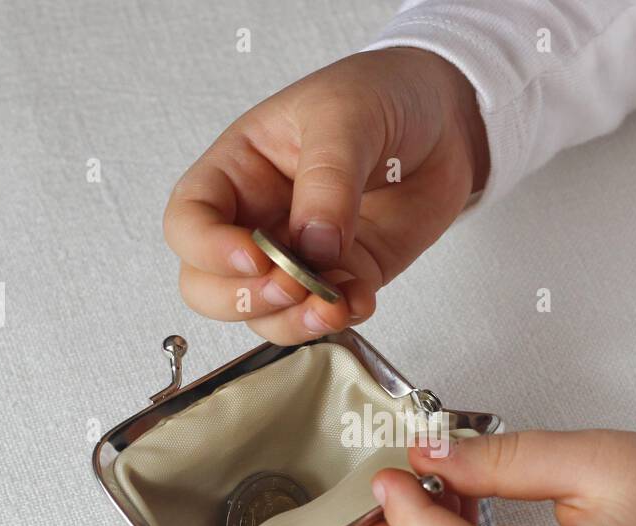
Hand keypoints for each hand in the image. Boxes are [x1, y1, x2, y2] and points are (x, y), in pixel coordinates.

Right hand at [164, 48, 487, 343]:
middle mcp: (258, 219)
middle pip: (208, 285)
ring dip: (292, 321)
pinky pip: (324, 316)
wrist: (447, 116)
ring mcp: (299, 256)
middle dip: (244, 299)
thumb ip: (328, 179)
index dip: (208, 249)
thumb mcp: (346, 115)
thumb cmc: (380, 94)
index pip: (189, 221)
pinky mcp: (345, 277)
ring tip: (331, 304)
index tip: (253, 256)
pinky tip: (361, 298)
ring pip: (263, 314)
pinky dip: (339, 320)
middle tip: (292, 285)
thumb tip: (314, 244)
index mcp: (238, 171)